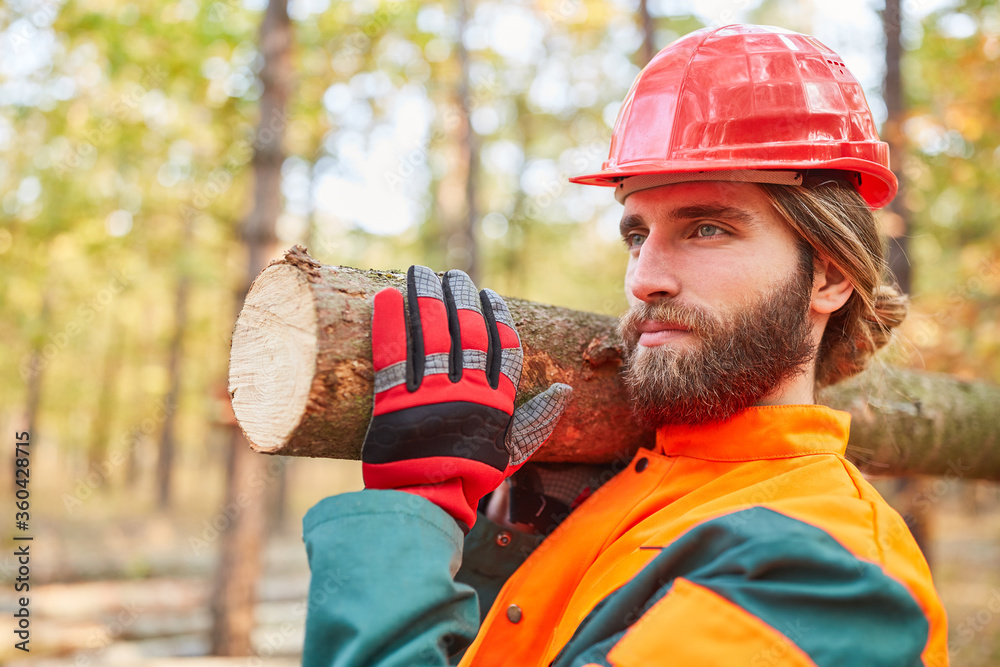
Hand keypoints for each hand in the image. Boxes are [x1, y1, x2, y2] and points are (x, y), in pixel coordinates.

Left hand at [361, 265, 571, 531]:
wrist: (427, 504)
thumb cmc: (471, 477)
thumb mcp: (512, 451)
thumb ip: (537, 419)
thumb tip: (563, 389)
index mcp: (495, 401)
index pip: (501, 345)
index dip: (495, 315)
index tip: (487, 294)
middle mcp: (465, 392)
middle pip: (464, 329)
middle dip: (458, 295)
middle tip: (450, 274)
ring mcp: (428, 395)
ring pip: (430, 333)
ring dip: (425, 296)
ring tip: (420, 272)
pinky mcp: (394, 402)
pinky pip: (392, 354)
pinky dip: (390, 323)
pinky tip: (387, 296)